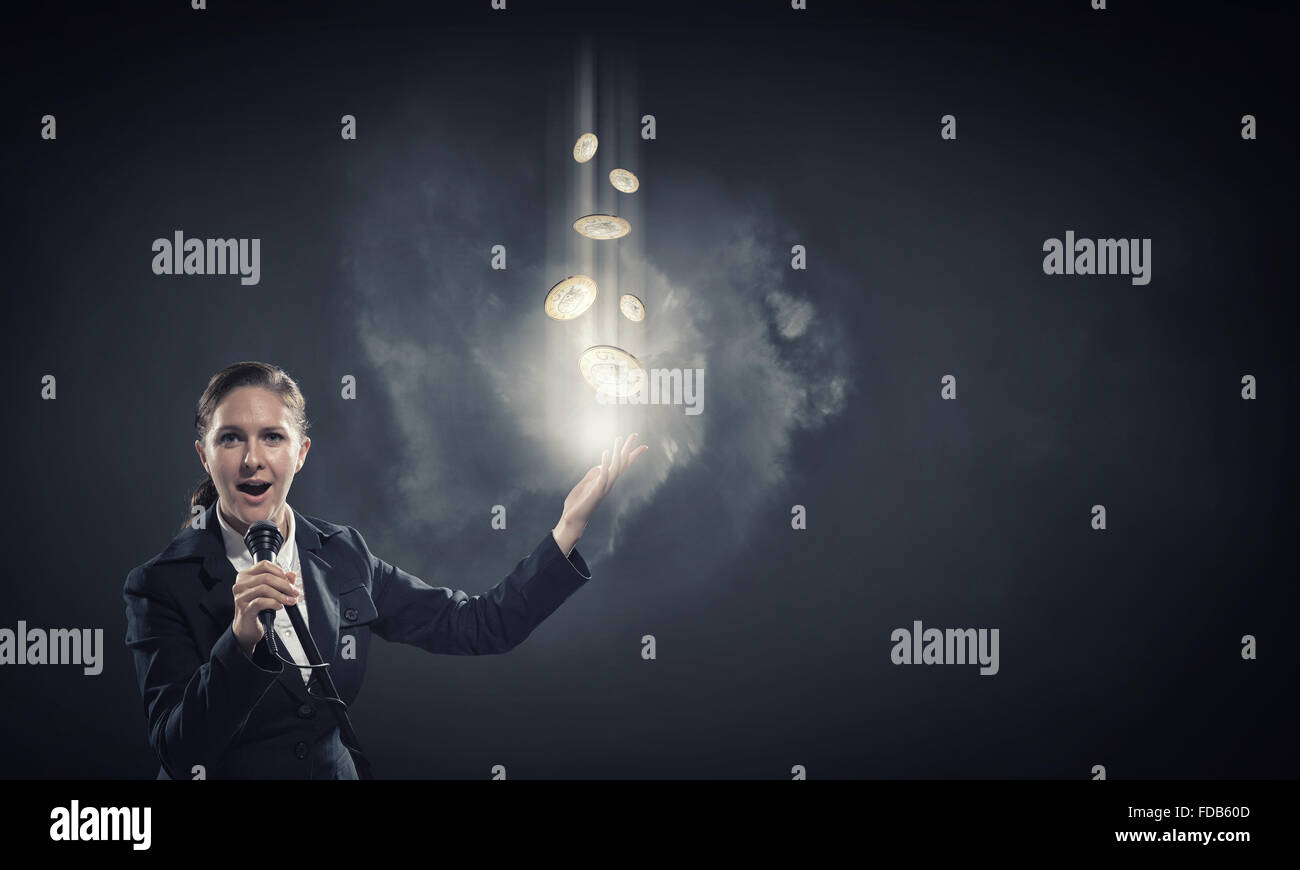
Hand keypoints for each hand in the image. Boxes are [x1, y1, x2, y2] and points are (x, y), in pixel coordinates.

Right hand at [231, 561, 298, 656]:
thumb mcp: (269, 592)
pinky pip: (261, 602)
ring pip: (264, 588)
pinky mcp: (244, 608)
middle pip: (266, 577)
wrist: (246, 627)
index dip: (280, 571)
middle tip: (294, 592)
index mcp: (245, 576)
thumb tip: (292, 575)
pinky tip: (279, 606)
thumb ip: (280, 581)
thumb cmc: (257, 608)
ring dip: (282, 595)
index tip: (289, 580)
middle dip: (285, 585)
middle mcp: (241, 584)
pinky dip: (273, 603)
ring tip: (290, 600)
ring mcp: (241, 596)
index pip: (264, 565)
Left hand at [552, 433, 648, 551]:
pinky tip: (606, 452)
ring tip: (619, 438)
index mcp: (607, 480)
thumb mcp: (586, 484)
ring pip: (615, 467)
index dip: (632, 454)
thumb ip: (593, 474)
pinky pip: (603, 474)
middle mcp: (609, 483)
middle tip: (635, 435)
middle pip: (622, 463)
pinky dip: (605, 463)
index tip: (643, 445)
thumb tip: (600, 465)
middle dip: (628, 448)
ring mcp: (604, 487)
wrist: (573, 520)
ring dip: (617, 452)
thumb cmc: (579, 503)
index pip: (622, 465)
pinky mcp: (596, 490)